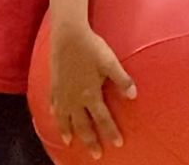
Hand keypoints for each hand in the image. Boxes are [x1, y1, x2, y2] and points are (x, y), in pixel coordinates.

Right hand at [50, 23, 135, 158]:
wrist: (68, 36)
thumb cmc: (92, 48)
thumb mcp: (111, 62)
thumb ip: (122, 80)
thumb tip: (135, 95)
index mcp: (90, 94)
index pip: (102, 119)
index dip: (110, 132)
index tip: (117, 144)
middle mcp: (74, 98)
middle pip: (83, 125)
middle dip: (90, 141)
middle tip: (96, 155)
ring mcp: (62, 93)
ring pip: (64, 119)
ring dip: (68, 132)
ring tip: (70, 142)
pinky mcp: (54, 85)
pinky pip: (54, 105)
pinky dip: (56, 115)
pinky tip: (56, 117)